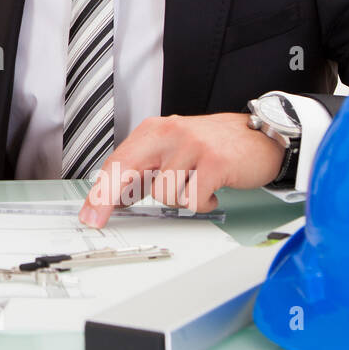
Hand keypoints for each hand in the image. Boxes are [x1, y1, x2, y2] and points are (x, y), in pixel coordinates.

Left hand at [78, 113, 284, 227]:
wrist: (259, 136)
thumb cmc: (214, 146)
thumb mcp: (173, 149)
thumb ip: (147, 168)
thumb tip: (118, 196)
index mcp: (154, 130)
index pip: (117, 161)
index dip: (99, 190)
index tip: (89, 213)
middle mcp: (169, 134)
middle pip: (125, 170)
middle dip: (107, 199)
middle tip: (97, 219)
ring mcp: (191, 146)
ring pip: (163, 193)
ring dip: (179, 200)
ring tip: (194, 187)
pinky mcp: (214, 162)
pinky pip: (192, 199)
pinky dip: (201, 203)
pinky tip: (210, 191)